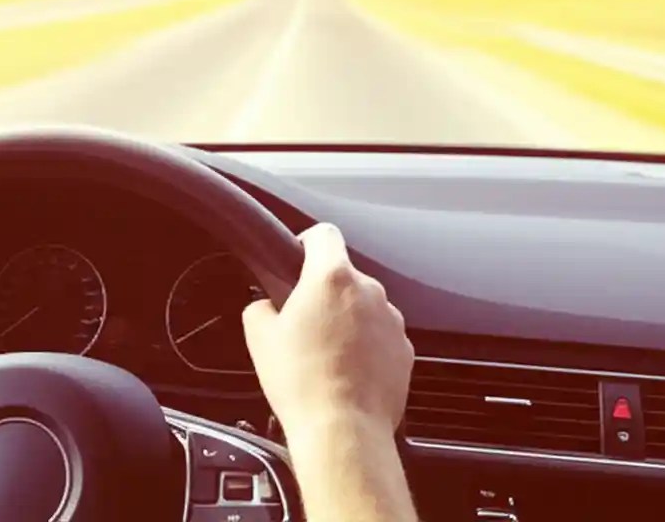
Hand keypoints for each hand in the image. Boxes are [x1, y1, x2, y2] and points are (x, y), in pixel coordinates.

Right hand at [243, 223, 413, 433]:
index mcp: (331, 278)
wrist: (342, 430)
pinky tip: (345, 371)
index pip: (324, 234)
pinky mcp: (404, 350)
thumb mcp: (259, 336)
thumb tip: (267, 306)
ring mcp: (392, 321)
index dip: (306, 243)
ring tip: (323, 354)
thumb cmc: (302, 383)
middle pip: (343, 275)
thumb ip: (261, 305)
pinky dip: (366, 346)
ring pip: (364, 306)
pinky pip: (381, 336)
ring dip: (346, 320)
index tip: (297, 259)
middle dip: (323, 292)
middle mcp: (369, 291)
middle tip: (302, 322)